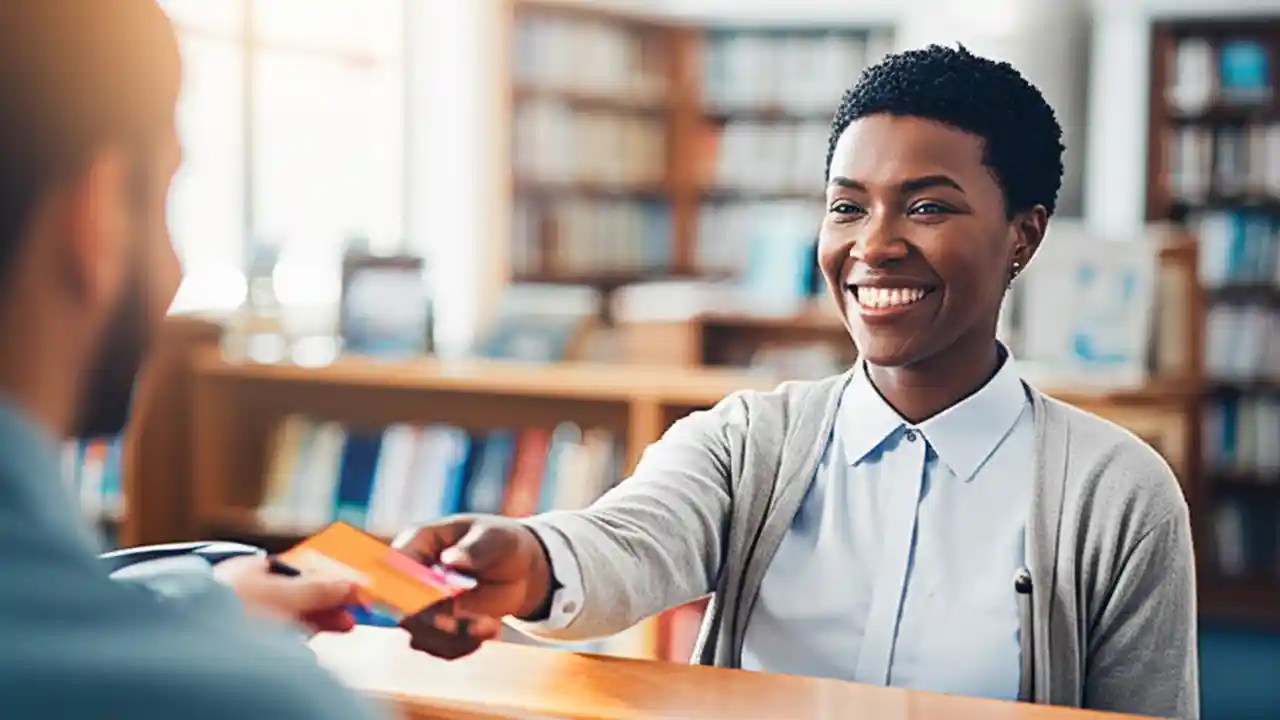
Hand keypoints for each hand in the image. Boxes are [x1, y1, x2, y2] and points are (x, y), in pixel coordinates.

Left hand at [213, 555, 361, 634]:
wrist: (193, 642)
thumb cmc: (231, 607)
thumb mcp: (286, 594)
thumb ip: (320, 589)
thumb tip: (351, 584)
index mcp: (251, 569)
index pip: (301, 573)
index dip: (330, 582)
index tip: (354, 592)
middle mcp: (245, 590)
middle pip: (297, 598)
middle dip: (327, 607)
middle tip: (352, 618)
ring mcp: (241, 617)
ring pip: (289, 619)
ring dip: (316, 623)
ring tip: (338, 628)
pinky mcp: (241, 643)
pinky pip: (277, 638)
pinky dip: (296, 638)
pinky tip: (305, 644)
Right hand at [393, 516, 552, 658]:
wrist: (519, 568)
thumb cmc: (500, 542)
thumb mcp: (494, 539)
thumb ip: (473, 549)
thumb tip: (451, 560)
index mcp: (417, 543)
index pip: (395, 567)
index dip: (407, 586)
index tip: (440, 597)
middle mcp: (411, 577)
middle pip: (403, 609)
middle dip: (435, 621)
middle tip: (468, 623)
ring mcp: (422, 606)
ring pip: (421, 634)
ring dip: (456, 637)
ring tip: (490, 625)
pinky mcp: (436, 629)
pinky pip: (441, 648)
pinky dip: (465, 645)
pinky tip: (490, 629)